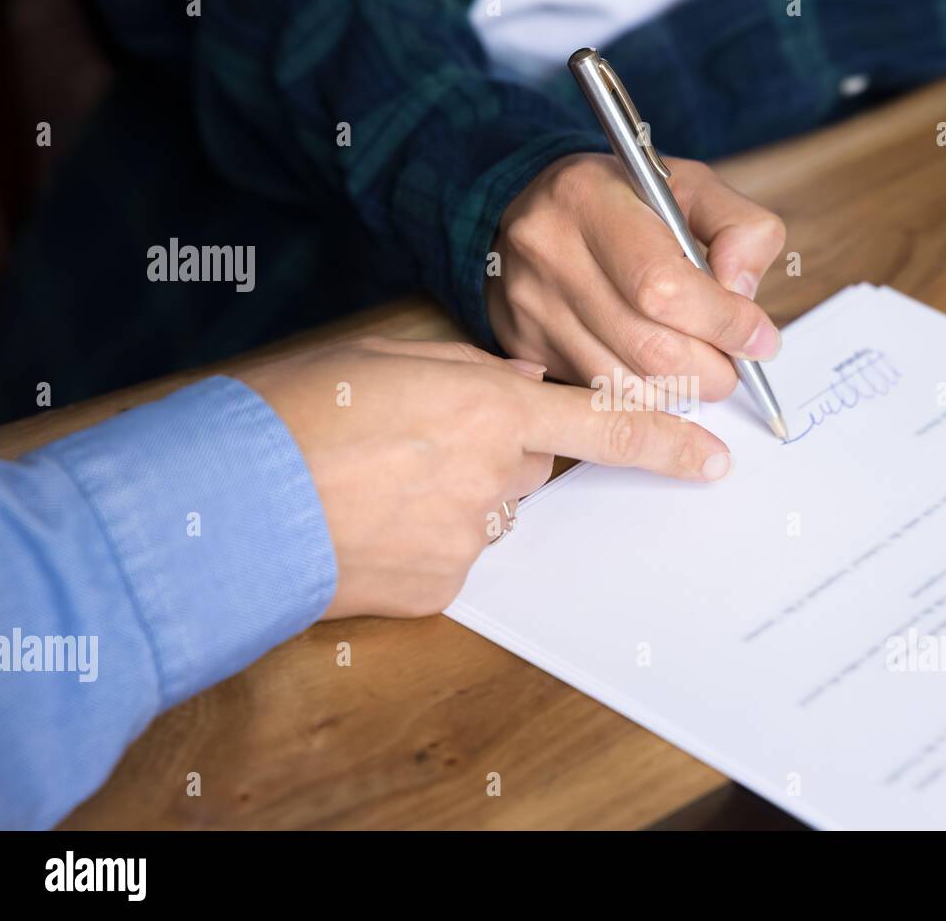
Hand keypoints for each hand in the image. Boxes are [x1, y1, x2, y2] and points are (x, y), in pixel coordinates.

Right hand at [240, 338, 730, 619]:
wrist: (233, 498)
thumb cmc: (299, 412)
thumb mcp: (389, 359)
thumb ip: (471, 371)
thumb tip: (521, 387)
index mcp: (489, 407)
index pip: (608, 426)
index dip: (667, 443)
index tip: (712, 458)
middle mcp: (494, 475)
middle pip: (534, 465)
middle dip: (499, 453)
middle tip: (423, 443)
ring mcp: (470, 536)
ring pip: (492, 509)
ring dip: (457, 495)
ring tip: (382, 481)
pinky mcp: (442, 585)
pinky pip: (457, 553)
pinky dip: (428, 538)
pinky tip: (374, 522)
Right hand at [487, 153, 785, 400]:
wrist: (539, 212)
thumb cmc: (624, 202)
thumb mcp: (690, 188)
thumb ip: (740, 229)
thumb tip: (742, 296)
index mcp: (588, 199)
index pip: (663, 285)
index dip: (722, 322)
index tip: (759, 338)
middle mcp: (549, 253)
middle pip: (648, 348)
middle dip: (711, 370)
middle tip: (734, 365)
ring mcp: (532, 307)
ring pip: (627, 386)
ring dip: (682, 391)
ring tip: (700, 368)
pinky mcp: (526, 348)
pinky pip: (601, 397)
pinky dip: (647, 400)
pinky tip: (661, 376)